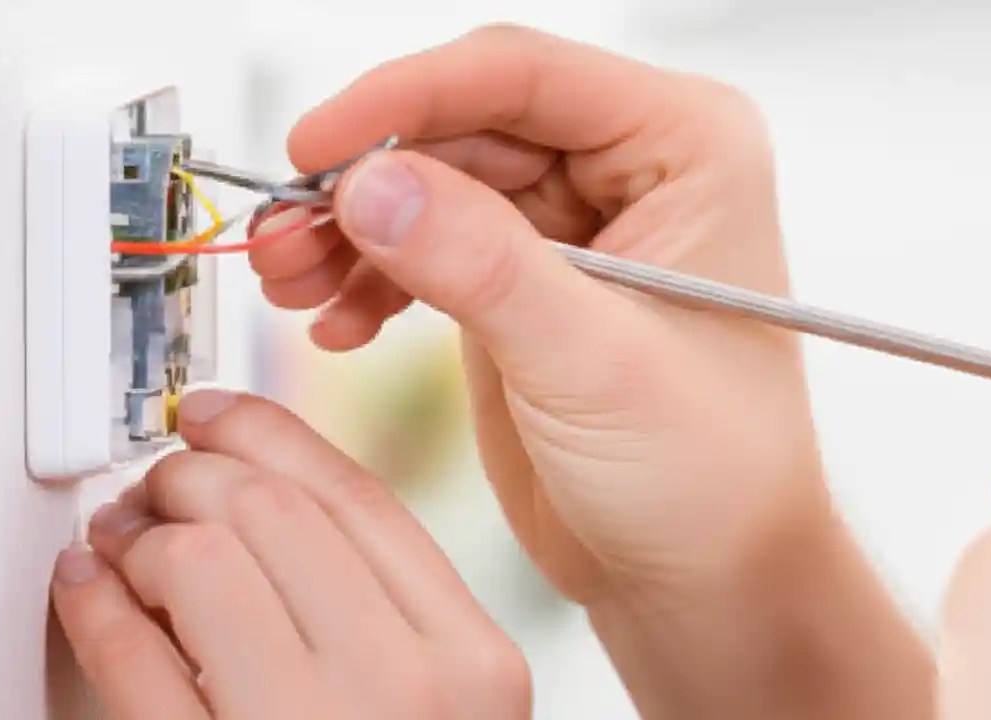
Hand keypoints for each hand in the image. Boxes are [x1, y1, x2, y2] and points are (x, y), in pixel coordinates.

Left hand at [51, 391, 530, 719]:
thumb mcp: (445, 702)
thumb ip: (385, 604)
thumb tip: (271, 491)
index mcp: (473, 662)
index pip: (360, 500)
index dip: (272, 437)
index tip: (216, 413)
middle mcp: (410, 687)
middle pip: (275, 514)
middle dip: (195, 475)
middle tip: (163, 480)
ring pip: (205, 564)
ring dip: (141, 534)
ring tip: (127, 539)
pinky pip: (138, 670)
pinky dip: (95, 608)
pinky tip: (89, 588)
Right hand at [251, 25, 930, 718]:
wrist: (702, 574)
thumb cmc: (707, 476)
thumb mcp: (592, 364)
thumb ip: (481, 266)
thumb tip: (371, 185)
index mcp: (683, 147)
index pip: (523, 77)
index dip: (405, 98)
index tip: (316, 144)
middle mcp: (628, 170)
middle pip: (462, 127)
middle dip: (362, 179)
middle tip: (282, 233)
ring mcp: (569, 226)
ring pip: (431, 186)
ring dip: (352, 229)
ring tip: (291, 280)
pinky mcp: (521, 282)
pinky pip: (426, 248)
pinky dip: (371, 279)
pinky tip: (340, 322)